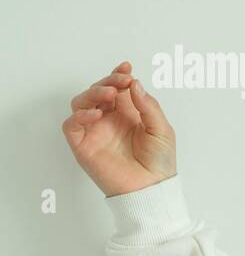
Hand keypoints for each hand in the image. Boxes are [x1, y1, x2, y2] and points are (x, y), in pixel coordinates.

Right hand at [62, 61, 177, 197]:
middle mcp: (109, 120)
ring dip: (93, 93)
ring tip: (110, 94)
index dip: (118, 75)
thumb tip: (134, 84)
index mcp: (128, 114)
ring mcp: (95, 131)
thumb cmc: (159, 162)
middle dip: (108, 81)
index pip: (118, 89)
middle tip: (121, 81)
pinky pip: (71, 125)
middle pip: (98, 91)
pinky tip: (97, 114)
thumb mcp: (161, 129)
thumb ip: (148, 106)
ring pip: (81, 103)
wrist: (152, 189)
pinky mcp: (83, 145)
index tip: (126, 67)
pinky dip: (80, 115)